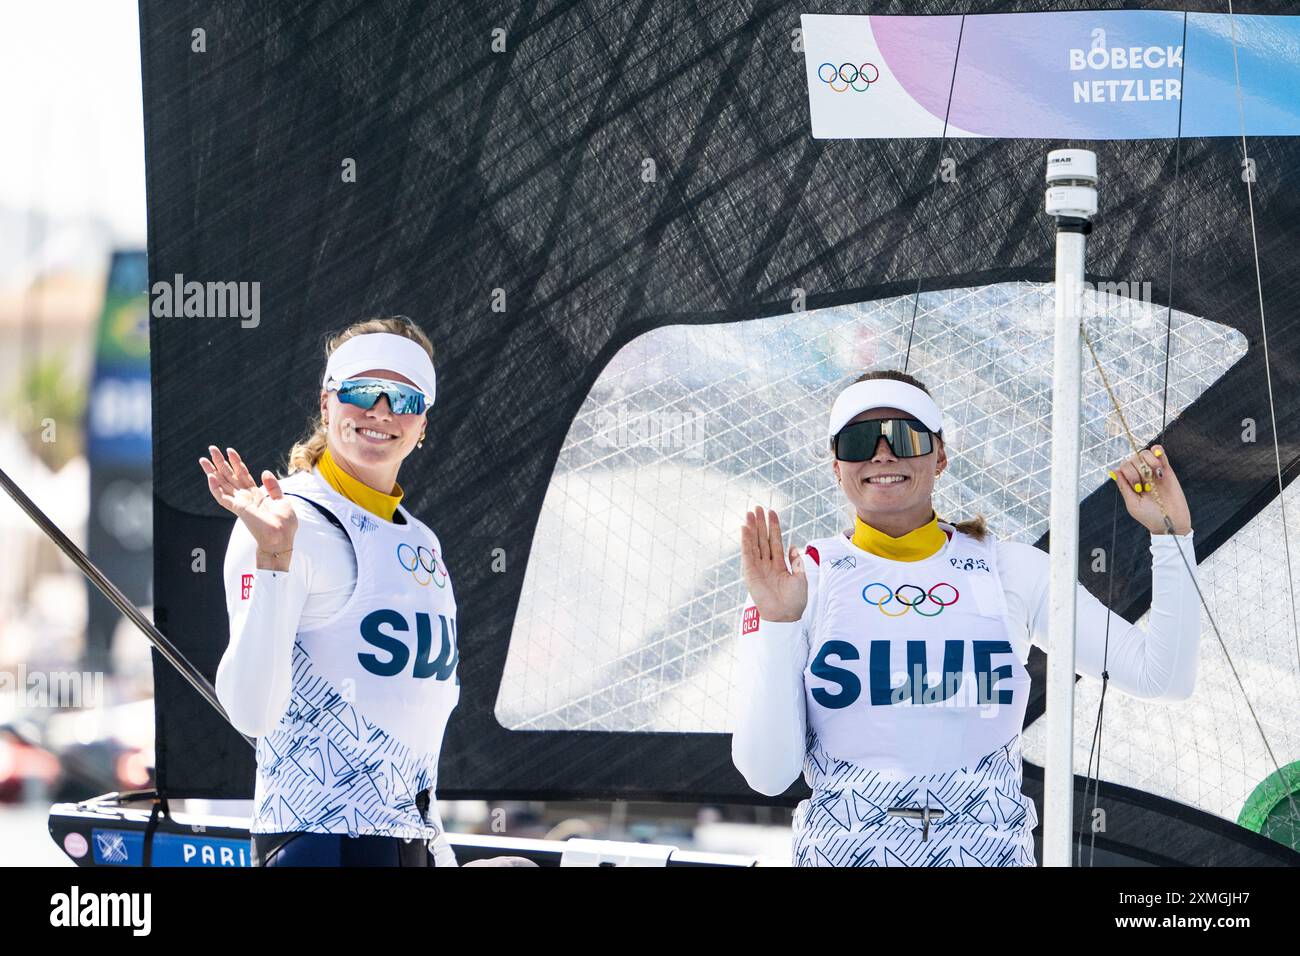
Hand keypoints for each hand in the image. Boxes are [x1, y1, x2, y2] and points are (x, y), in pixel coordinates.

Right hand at [199, 446, 297, 559]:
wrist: (282, 538)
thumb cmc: (284, 524)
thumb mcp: (281, 501)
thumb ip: (273, 487)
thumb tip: (264, 472)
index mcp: (256, 495)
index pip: (243, 475)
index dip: (236, 462)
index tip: (230, 450)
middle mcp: (245, 498)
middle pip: (229, 477)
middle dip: (220, 463)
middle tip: (211, 449)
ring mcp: (240, 503)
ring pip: (222, 484)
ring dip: (212, 472)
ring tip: (203, 459)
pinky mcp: (237, 509)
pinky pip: (222, 497)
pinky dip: (215, 488)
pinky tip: (210, 476)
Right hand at [740, 506, 807, 622]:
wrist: (785, 616)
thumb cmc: (794, 601)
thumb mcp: (801, 578)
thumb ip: (796, 562)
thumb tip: (793, 547)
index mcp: (779, 564)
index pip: (775, 541)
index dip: (774, 527)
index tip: (772, 512)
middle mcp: (767, 564)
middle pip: (763, 539)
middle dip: (760, 523)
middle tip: (757, 508)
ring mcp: (758, 568)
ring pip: (754, 543)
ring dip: (752, 528)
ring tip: (750, 513)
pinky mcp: (750, 573)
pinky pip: (747, 554)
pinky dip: (746, 541)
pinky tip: (745, 529)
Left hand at [1110, 444, 1190, 534]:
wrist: (1171, 522)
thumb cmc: (1150, 516)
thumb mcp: (1133, 504)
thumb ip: (1124, 487)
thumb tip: (1114, 470)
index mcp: (1130, 482)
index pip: (1124, 466)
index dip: (1129, 473)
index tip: (1139, 488)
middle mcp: (1140, 475)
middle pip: (1133, 459)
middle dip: (1139, 470)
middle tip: (1148, 486)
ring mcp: (1153, 471)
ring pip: (1145, 454)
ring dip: (1149, 461)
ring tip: (1157, 476)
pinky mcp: (1167, 470)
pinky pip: (1160, 452)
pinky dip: (1158, 451)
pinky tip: (1159, 457)